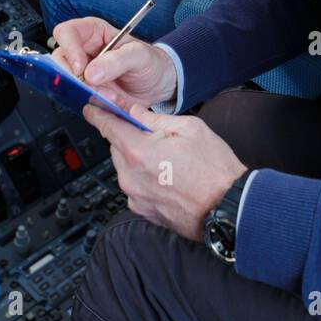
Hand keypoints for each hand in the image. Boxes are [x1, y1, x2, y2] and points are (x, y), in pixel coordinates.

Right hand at [52, 16, 177, 108]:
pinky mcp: (86, 91)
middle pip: (60, 61)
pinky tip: (110, 102)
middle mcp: (83, 50)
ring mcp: (83, 73)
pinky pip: (77, 97)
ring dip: (88, 93)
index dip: (69, 49)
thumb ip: (117, 60)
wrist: (158, 84)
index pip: (66, 33)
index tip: (81, 67)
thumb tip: (91, 72)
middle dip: (77, 78)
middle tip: (97, 87)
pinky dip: (92, 103)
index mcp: (93, 32)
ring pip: (67, 82)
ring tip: (112, 97)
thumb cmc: (150, 62)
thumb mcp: (139, 56)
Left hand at [83, 102, 245, 240]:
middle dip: (131, 139)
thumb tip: (136, 112)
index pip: (107, 127)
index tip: (91, 109)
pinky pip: (137, 187)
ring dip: (140, 161)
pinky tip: (170, 178)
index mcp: (138, 151)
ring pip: (127, 168)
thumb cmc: (215, 169)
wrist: (229, 207)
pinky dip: (147, 179)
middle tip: (159, 139)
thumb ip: (156, 119)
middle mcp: (130, 176)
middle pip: (118, 148)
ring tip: (171, 162)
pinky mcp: (143, 211)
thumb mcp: (190, 128)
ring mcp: (135, 197)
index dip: (97, 114)